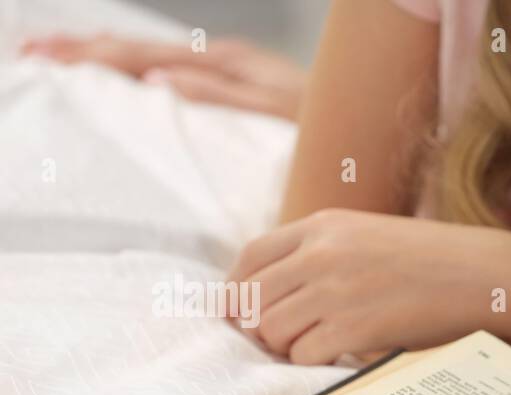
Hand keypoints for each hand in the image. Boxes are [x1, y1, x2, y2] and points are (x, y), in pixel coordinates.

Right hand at [20, 34, 305, 119]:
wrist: (371, 125)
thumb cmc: (333, 127)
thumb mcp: (281, 114)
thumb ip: (225, 97)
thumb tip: (162, 80)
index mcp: (227, 66)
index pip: (145, 55)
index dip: (95, 54)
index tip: (50, 56)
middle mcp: (226, 61)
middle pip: (143, 49)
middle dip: (89, 49)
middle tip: (36, 51)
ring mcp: (233, 71)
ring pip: (157, 55)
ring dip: (109, 54)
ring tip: (63, 54)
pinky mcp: (243, 84)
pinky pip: (179, 69)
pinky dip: (144, 64)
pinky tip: (130, 71)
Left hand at [228, 209, 510, 364]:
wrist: (486, 275)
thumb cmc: (434, 264)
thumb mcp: (370, 238)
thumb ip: (324, 254)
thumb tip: (277, 294)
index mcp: (323, 226)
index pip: (250, 258)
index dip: (238, 293)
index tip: (247, 315)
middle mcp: (322, 253)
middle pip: (253, 300)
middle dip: (261, 328)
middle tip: (286, 344)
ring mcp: (336, 289)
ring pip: (272, 331)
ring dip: (288, 349)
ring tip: (320, 349)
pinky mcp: (355, 326)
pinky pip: (304, 355)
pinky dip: (316, 364)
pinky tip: (342, 358)